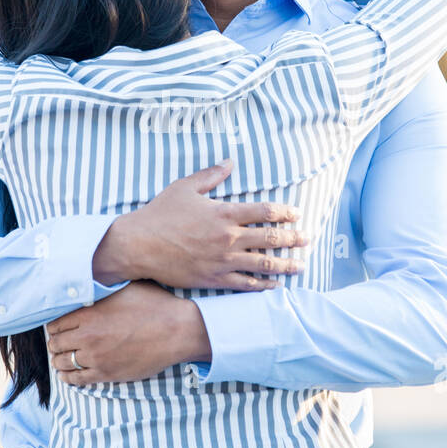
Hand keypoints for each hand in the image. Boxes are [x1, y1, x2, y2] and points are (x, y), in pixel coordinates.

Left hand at [46, 281, 209, 384]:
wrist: (177, 331)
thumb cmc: (154, 306)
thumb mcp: (124, 288)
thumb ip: (101, 289)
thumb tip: (88, 282)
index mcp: (89, 313)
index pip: (55, 324)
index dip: (54, 327)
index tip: (58, 328)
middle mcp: (87, 336)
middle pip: (56, 344)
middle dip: (56, 343)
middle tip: (60, 343)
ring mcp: (96, 357)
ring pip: (62, 363)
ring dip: (60, 361)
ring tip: (62, 359)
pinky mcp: (107, 374)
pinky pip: (77, 380)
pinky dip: (68, 377)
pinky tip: (68, 374)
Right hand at [91, 159, 307, 290]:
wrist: (138, 245)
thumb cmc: (160, 214)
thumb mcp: (185, 187)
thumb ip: (211, 175)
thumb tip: (229, 162)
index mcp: (224, 213)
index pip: (264, 211)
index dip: (285, 212)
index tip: (297, 214)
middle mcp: (228, 237)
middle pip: (271, 238)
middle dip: (293, 239)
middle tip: (308, 239)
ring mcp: (222, 260)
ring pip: (263, 264)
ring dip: (286, 264)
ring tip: (301, 264)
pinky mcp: (213, 279)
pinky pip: (244, 284)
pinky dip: (262, 285)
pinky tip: (274, 285)